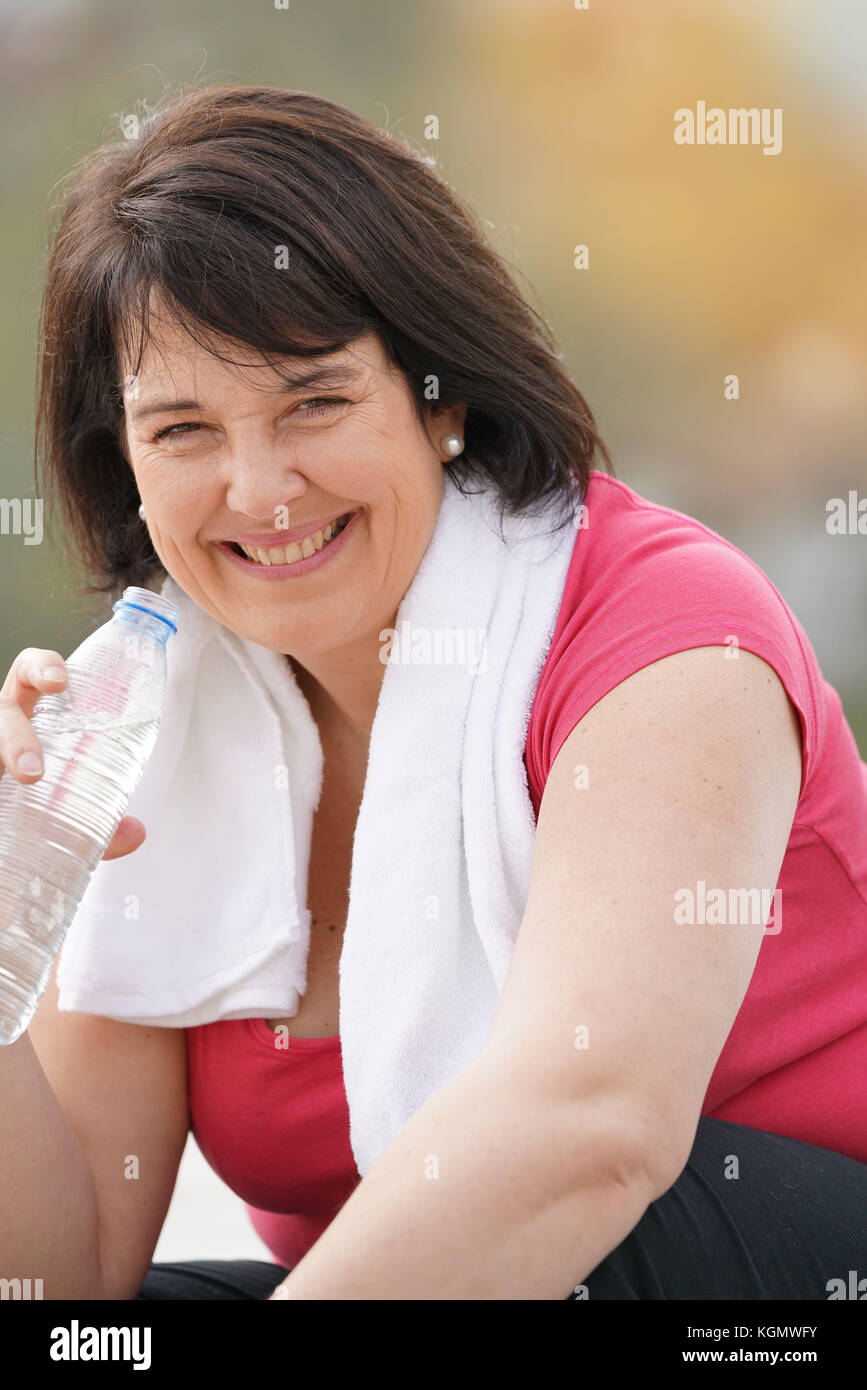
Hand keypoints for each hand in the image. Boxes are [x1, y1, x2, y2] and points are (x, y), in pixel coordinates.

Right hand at [0, 647, 145, 860]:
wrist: (12, 842)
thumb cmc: (37, 808)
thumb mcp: (70, 811)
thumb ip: (102, 826)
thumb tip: (134, 832)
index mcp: (30, 718)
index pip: (30, 676)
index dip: (41, 667)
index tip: (60, 682)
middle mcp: (3, 729)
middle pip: (2, 712)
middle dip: (14, 735)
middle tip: (33, 773)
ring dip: (6, 750)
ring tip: (22, 782)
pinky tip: (3, 809)